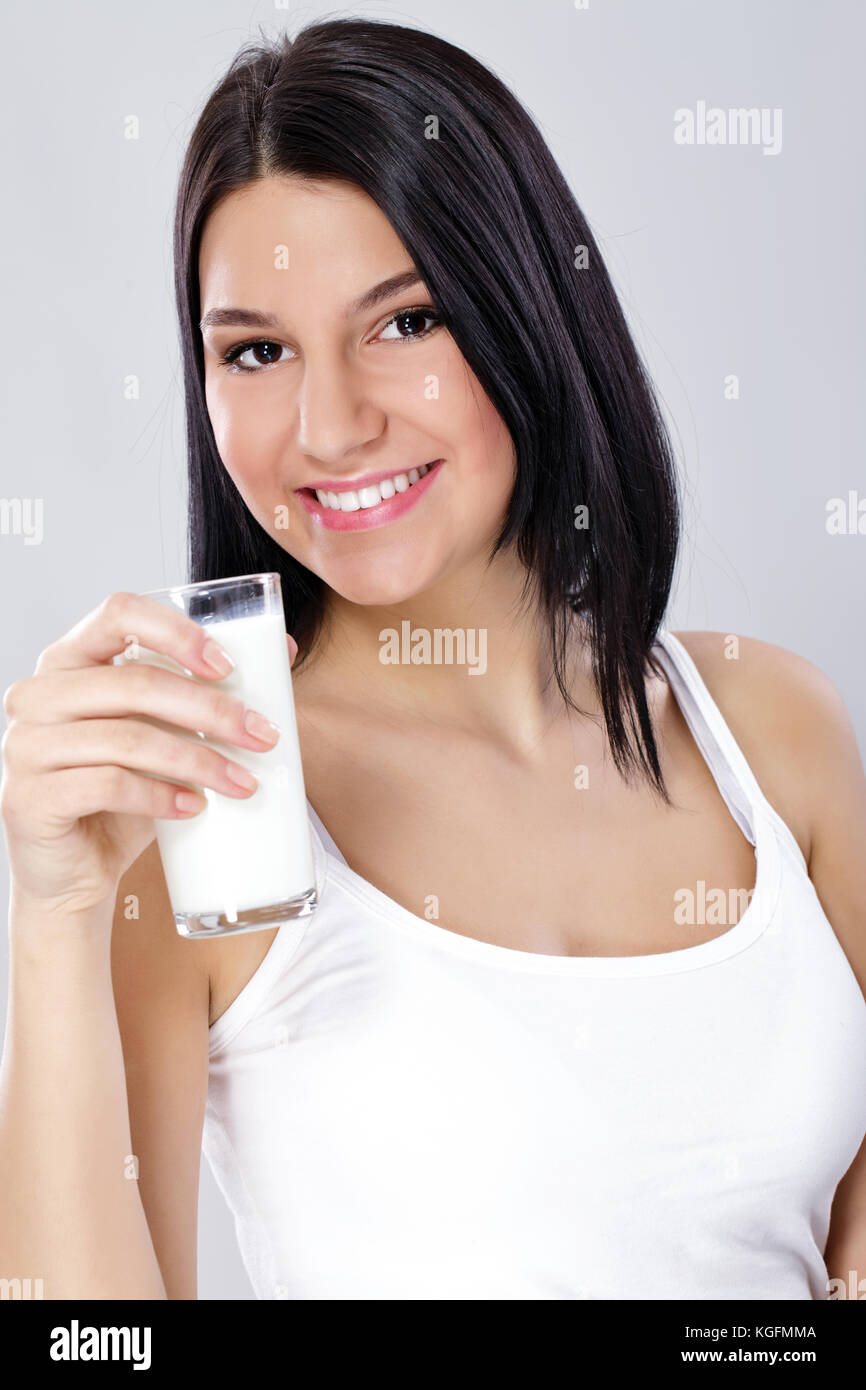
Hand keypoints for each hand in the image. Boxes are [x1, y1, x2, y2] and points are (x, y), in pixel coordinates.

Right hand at [0, 591, 296, 915]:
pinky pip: (107, 785)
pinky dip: (160, 796)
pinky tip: (192, 806)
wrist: (73, 872)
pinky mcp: (29, 798)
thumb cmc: (119, 794)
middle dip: (212, 710)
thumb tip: (282, 648)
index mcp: (69, 660)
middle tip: (263, 736)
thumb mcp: (163, 734)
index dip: (177, 633)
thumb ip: (205, 691)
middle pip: (137, 683)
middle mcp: (38, 694)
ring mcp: (25, 745)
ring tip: (242, 781)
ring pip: (129, 738)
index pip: (119, 613)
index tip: (227, 666)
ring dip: (199, 761)